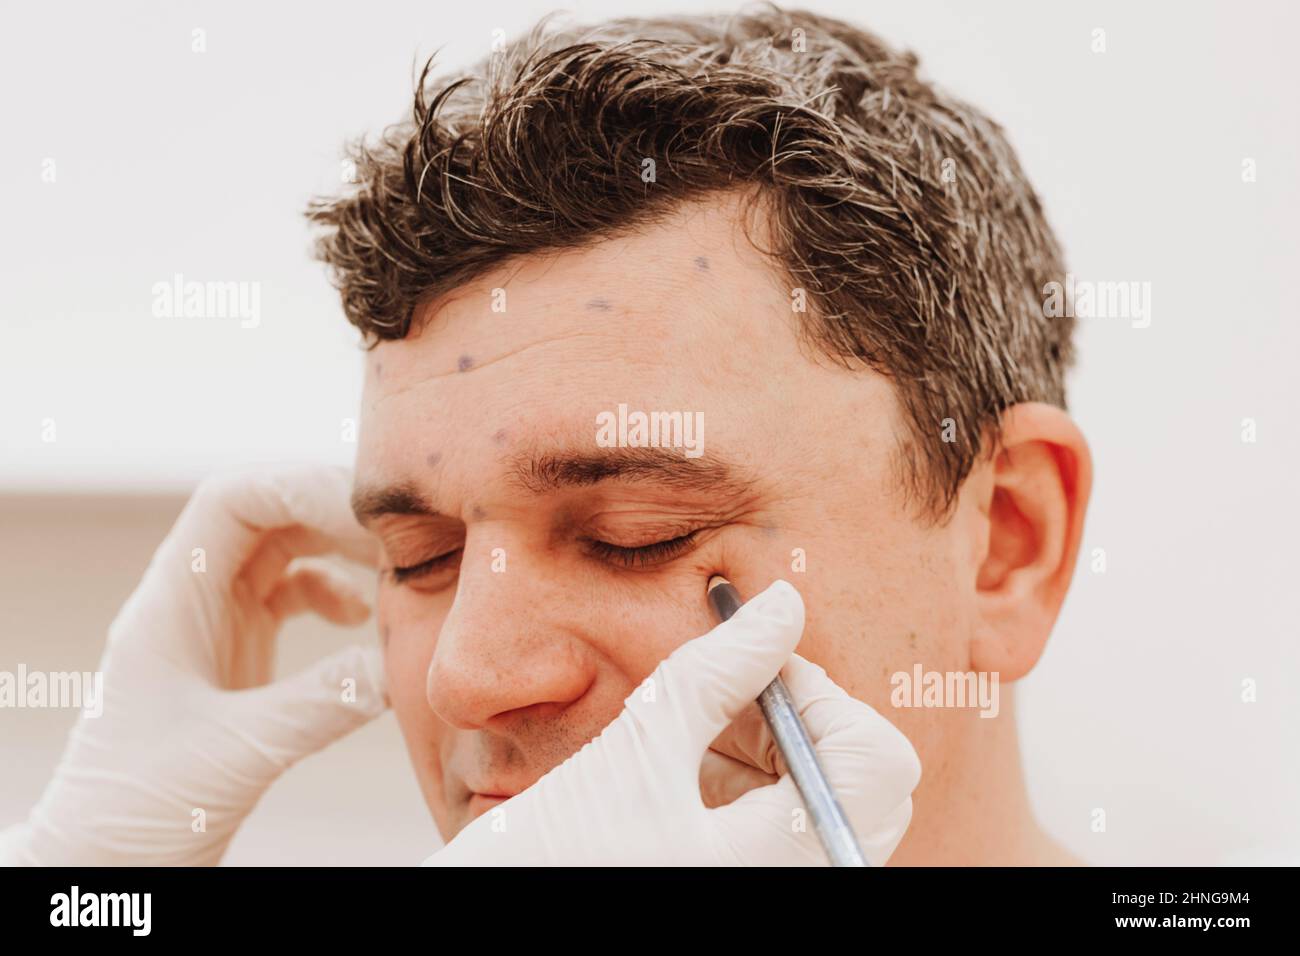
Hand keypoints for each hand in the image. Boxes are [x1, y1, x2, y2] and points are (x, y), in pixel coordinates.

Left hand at [0, 467, 386, 865]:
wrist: (103, 867)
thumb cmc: (135, 812)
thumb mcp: (237, 753)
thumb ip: (320, 704)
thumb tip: (404, 663)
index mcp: (171, 601)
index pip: (234, 498)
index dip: (304, 488)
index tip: (374, 517)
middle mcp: (191, 599)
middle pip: (270, 512)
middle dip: (339, 513)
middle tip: (408, 540)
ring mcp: (214, 625)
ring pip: (286, 549)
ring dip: (343, 549)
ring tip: (397, 571)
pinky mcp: (236, 656)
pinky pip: (294, 593)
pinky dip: (337, 593)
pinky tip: (363, 621)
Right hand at [425, 579, 919, 865]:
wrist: (507, 904)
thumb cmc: (553, 855)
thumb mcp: (636, 751)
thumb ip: (719, 671)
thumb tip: (781, 607)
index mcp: (780, 862)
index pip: (876, 761)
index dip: (819, 694)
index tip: (756, 664)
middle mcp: (798, 887)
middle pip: (871, 790)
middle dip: (810, 723)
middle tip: (737, 694)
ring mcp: (776, 892)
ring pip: (836, 810)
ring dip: (786, 753)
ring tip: (709, 726)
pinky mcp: (751, 887)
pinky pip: (798, 836)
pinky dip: (766, 791)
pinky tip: (703, 766)